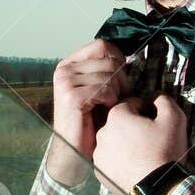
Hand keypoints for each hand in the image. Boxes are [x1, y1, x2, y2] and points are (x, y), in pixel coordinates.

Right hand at [45, 38, 128, 186]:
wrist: (74, 150)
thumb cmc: (90, 121)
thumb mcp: (98, 89)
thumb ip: (108, 71)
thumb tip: (129, 57)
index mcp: (69, 64)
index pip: (102, 45)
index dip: (118, 59)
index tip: (120, 79)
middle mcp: (64, 69)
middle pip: (110, 61)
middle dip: (121, 81)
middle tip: (117, 100)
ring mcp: (66, 81)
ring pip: (110, 76)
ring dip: (117, 94)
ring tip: (109, 108)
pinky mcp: (72, 96)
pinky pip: (106, 90)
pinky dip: (111, 103)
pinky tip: (104, 113)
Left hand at [92, 92, 189, 193]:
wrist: (157, 190)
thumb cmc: (165, 151)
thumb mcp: (174, 118)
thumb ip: (163, 100)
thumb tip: (155, 96)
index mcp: (117, 115)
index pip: (132, 103)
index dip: (147, 110)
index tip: (156, 122)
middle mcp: (102, 132)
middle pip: (120, 122)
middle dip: (134, 126)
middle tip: (151, 139)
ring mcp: (99, 154)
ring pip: (114, 141)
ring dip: (125, 143)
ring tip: (143, 155)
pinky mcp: (99, 172)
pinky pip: (110, 159)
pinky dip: (119, 160)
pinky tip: (134, 166)